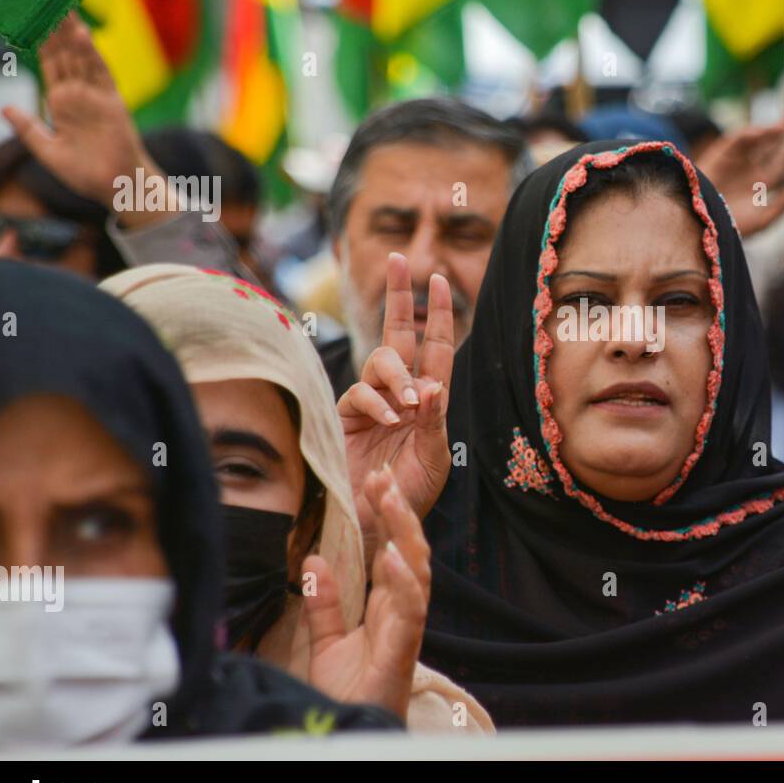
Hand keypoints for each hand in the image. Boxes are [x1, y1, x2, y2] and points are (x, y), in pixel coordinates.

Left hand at [1, 13, 162, 218]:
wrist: (115, 187)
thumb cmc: (84, 174)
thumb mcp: (47, 151)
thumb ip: (28, 129)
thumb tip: (4, 109)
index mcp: (60, 103)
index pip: (48, 64)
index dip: (39, 41)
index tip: (30, 16)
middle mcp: (77, 94)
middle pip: (63, 54)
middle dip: (55, 28)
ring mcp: (95, 96)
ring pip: (80, 58)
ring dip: (71, 34)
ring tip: (61, 7)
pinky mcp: (112, 102)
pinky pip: (101, 74)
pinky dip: (92, 54)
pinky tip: (82, 36)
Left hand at [303, 470, 430, 720]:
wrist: (350, 733)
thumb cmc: (348, 694)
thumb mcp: (326, 642)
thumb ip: (323, 603)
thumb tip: (313, 560)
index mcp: (385, 606)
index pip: (389, 550)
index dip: (384, 516)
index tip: (373, 481)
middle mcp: (401, 611)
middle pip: (409, 550)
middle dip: (399, 512)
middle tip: (384, 476)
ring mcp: (406, 628)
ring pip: (418, 570)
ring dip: (406, 533)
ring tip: (392, 500)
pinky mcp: (404, 649)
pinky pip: (412, 609)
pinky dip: (406, 581)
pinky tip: (395, 557)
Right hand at [338, 253, 454, 544]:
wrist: (374, 524)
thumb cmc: (409, 494)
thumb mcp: (433, 458)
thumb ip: (435, 421)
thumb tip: (433, 385)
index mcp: (428, 399)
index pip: (435, 347)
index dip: (438, 313)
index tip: (439, 277)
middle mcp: (399, 393)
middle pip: (398, 333)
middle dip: (400, 295)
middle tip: (400, 258)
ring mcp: (370, 402)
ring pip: (381, 361)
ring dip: (397, 376)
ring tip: (408, 407)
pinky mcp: (344, 416)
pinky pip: (360, 393)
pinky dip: (377, 403)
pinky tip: (389, 421)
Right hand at [696, 122, 783, 236]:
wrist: (699, 222)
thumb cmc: (730, 226)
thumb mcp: (760, 221)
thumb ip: (780, 208)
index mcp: (767, 184)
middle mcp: (755, 168)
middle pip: (779, 146)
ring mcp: (741, 159)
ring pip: (762, 139)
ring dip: (775, 129)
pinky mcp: (724, 152)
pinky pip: (739, 139)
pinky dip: (751, 134)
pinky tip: (764, 132)